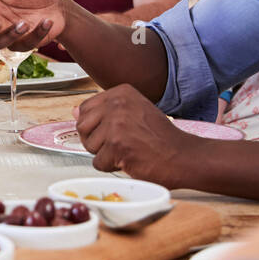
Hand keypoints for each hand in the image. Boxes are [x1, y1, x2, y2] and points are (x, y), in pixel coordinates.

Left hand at [72, 84, 192, 184]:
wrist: (184, 156)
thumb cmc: (161, 137)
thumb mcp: (134, 112)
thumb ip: (105, 110)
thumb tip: (75, 112)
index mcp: (121, 92)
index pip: (84, 109)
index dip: (96, 126)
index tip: (115, 130)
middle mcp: (117, 104)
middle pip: (82, 127)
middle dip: (96, 141)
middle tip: (120, 144)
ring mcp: (116, 124)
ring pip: (89, 146)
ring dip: (105, 154)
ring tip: (128, 150)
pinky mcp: (117, 146)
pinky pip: (98, 163)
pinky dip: (112, 167)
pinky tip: (130, 160)